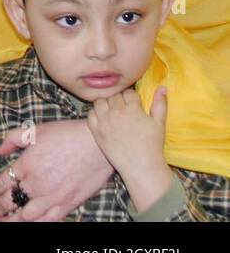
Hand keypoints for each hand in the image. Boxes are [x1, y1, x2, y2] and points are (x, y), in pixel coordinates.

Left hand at [0, 118, 113, 220]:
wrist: (98, 144)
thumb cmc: (67, 134)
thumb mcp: (34, 130)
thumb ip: (12, 140)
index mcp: (26, 164)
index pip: (0, 185)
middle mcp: (37, 183)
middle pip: (9, 203)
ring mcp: (53, 196)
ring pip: (26, 216)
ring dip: (9, 222)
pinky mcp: (68, 204)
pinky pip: (48, 220)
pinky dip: (34, 225)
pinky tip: (25, 226)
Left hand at [87, 87, 172, 211]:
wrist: (141, 166)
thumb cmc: (152, 145)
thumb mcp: (159, 123)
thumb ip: (160, 104)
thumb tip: (162, 86)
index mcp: (132, 109)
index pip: (128, 92)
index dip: (131, 97)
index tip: (134, 103)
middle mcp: (116, 112)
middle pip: (113, 95)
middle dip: (119, 99)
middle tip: (123, 108)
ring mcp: (104, 121)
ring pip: (99, 101)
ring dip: (105, 104)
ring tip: (112, 111)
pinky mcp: (96, 130)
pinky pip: (90, 114)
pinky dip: (95, 113)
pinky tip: (103, 118)